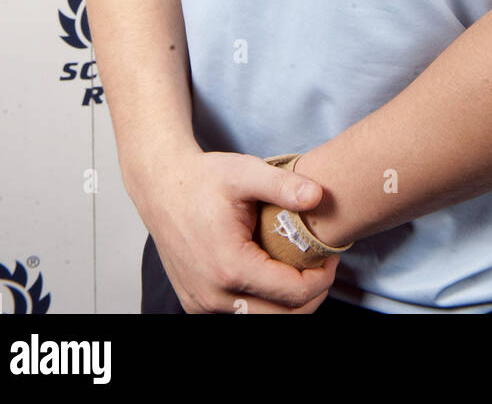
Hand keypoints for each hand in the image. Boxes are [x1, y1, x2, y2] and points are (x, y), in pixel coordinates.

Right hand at [135, 148, 340, 313]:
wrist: (160, 187)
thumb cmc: (202, 179)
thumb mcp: (245, 172)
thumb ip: (283, 185)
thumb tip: (318, 195)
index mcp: (231, 267)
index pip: (293, 293)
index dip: (321, 278)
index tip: (331, 256)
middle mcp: (214, 295)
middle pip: (282, 317)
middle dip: (310, 295)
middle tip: (322, 265)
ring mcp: (202, 303)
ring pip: (261, 319)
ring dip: (286, 302)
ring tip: (299, 268)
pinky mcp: (196, 303)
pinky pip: (240, 314)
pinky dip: (263, 301)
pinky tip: (272, 273)